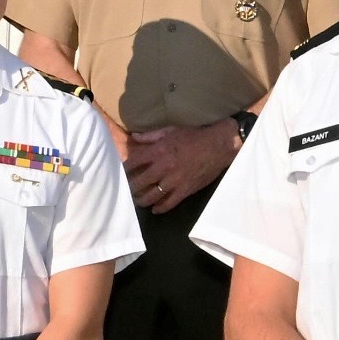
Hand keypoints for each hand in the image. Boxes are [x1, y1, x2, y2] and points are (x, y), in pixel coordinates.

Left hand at [124, 117, 242, 212]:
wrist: (219, 146)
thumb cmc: (194, 136)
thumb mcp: (171, 130)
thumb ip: (151, 136)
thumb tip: (133, 137)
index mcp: (159, 151)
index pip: (134, 163)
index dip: (124, 170)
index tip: (119, 174)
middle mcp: (164, 168)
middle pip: (139, 183)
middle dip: (129, 188)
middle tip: (125, 191)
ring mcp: (175, 181)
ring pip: (151, 196)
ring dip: (141, 200)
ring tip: (137, 201)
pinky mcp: (185, 190)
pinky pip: (169, 204)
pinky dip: (160, 208)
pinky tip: (154, 209)